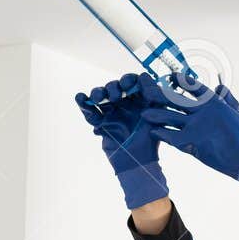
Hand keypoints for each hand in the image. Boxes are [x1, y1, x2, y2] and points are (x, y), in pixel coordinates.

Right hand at [74, 72, 167, 209]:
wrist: (137, 163)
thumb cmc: (150, 141)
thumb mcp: (158, 116)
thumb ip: (155, 96)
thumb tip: (145, 76)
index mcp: (141, 101)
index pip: (134, 83)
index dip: (130, 80)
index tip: (130, 85)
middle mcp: (126, 104)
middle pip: (116, 87)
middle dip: (114, 88)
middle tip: (117, 97)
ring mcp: (112, 112)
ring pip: (101, 95)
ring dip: (98, 92)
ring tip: (99, 98)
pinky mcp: (100, 122)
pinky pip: (88, 109)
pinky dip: (82, 102)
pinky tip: (81, 97)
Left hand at [139, 70, 238, 192]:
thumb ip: (228, 99)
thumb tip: (219, 87)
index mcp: (215, 103)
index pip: (193, 86)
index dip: (181, 80)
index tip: (170, 76)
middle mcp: (203, 112)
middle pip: (175, 99)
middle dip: (159, 94)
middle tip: (146, 90)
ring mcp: (197, 127)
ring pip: (169, 117)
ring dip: (156, 115)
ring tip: (144, 114)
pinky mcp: (193, 143)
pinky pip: (171, 137)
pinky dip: (162, 134)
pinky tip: (154, 132)